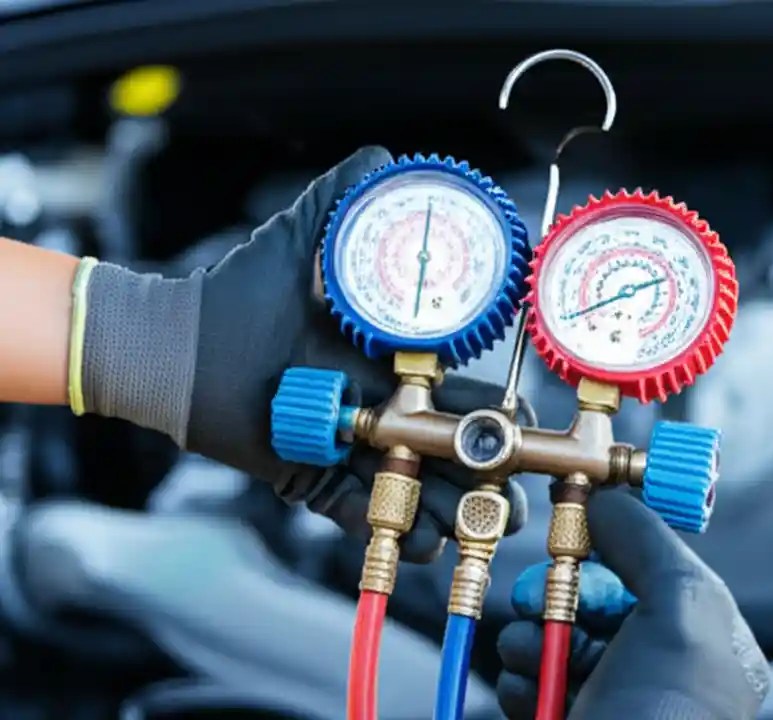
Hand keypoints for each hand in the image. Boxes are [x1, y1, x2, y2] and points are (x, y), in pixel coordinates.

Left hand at [80, 146, 529, 560]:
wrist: (178, 344)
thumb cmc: (239, 292)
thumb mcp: (300, 238)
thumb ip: (342, 198)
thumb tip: (387, 159)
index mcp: (390, 361)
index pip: (458, 391)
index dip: (494, 412)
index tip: (523, 424)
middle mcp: (379, 406)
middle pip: (449, 445)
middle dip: (491, 469)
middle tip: (523, 487)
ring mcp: (349, 445)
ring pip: (417, 485)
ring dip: (459, 507)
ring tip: (490, 521)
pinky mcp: (312, 475)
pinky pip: (359, 509)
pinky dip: (395, 531)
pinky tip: (429, 542)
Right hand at [496, 489, 769, 718]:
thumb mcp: (681, 609)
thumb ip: (647, 542)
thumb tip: (608, 499)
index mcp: (709, 648)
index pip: (655, 573)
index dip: (613, 551)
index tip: (577, 533)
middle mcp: (663, 678)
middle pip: (599, 603)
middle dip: (561, 594)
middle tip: (538, 597)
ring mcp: (610, 709)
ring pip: (557, 641)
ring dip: (532, 636)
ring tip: (528, 654)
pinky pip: (529, 687)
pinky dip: (516, 681)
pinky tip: (521, 693)